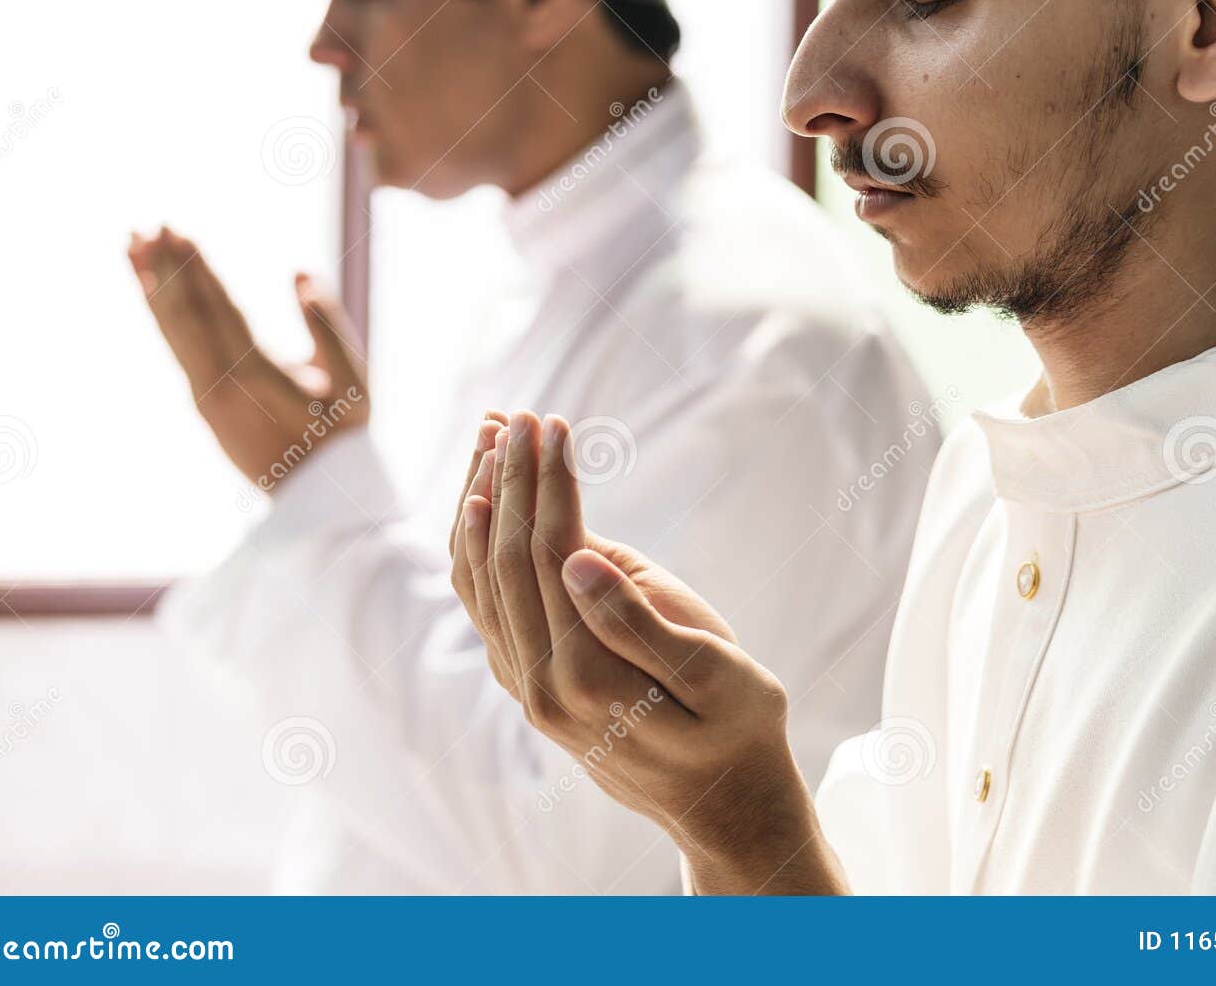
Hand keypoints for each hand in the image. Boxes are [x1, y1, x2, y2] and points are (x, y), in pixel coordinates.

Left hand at [127, 226, 368, 488]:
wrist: (320, 500)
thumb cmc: (344, 436)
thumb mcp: (354, 384)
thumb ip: (328, 326)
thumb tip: (299, 274)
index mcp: (259, 378)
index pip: (219, 310)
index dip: (196, 270)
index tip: (177, 231)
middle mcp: (221, 388)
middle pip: (184, 317)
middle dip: (164, 269)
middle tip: (144, 226)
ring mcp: (207, 400)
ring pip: (172, 334)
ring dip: (150, 289)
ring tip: (132, 248)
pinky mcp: (204, 406)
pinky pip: (177, 350)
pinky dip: (162, 316)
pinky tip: (151, 292)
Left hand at [448, 410, 849, 894]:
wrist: (722, 803)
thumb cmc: (737, 727)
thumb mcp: (714, 674)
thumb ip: (638, 618)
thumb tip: (573, 556)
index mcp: (585, 675)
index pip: (548, 552)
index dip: (548, 481)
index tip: (552, 421)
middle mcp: (538, 685)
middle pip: (504, 557)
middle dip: (510, 476)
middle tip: (514, 411)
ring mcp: (524, 688)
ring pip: (479, 578)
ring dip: (483, 501)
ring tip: (489, 437)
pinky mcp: (526, 682)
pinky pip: (483, 601)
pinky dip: (478, 542)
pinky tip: (484, 501)